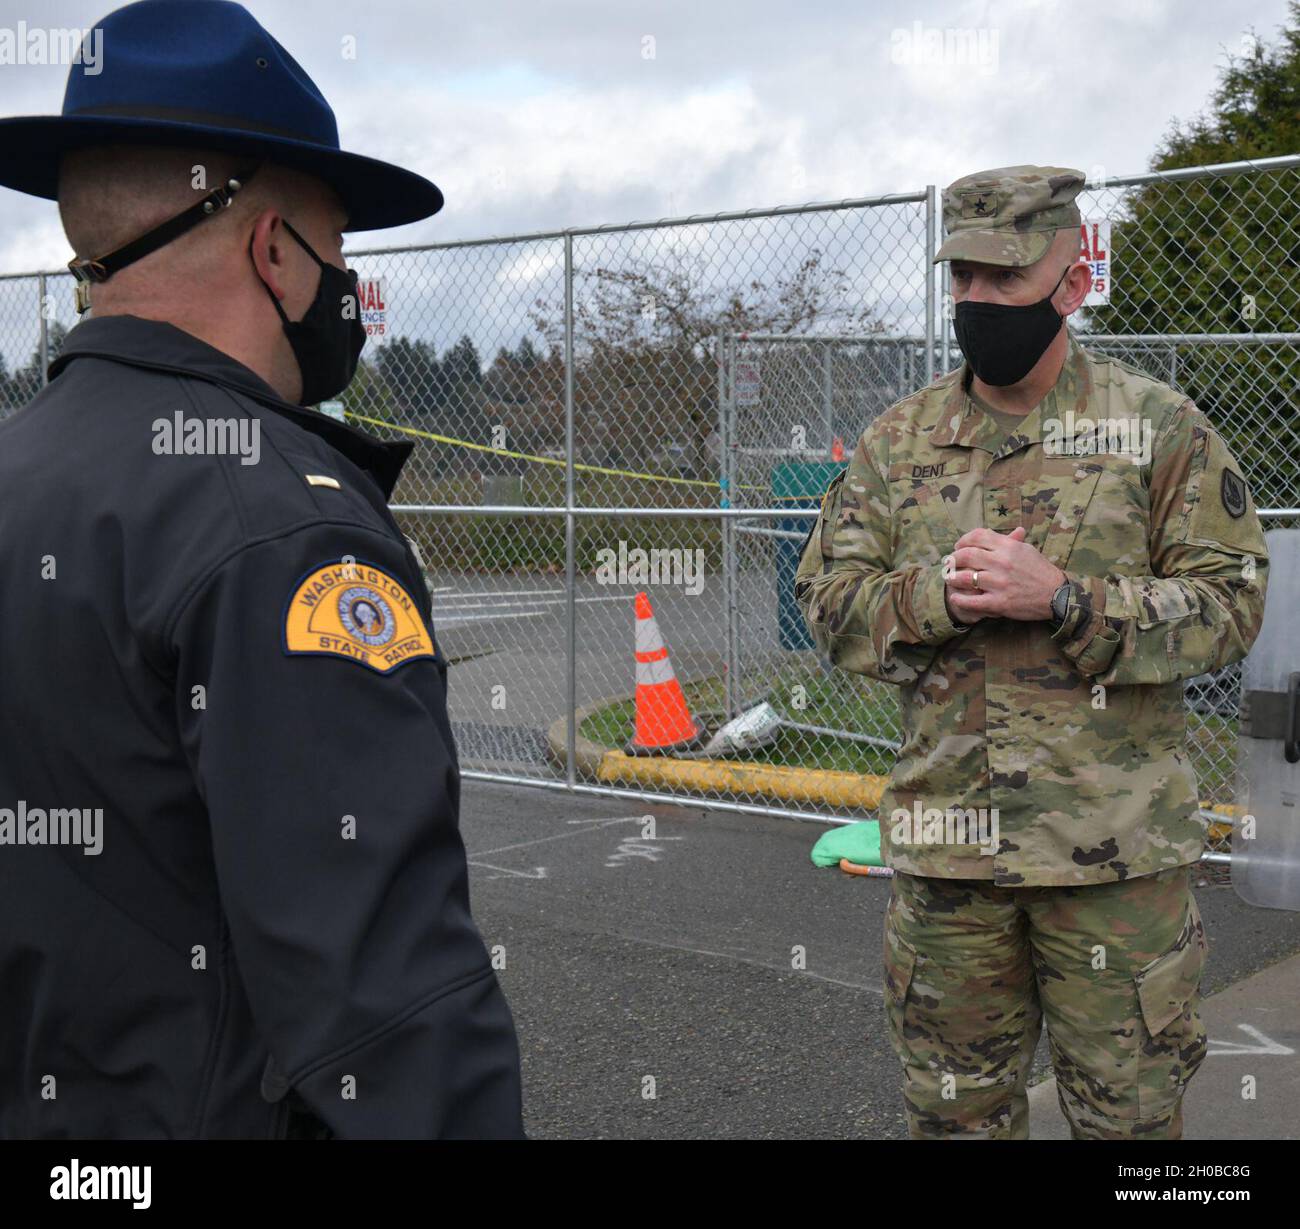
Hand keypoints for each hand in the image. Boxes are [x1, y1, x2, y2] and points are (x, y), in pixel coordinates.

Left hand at [943, 526, 1065, 622]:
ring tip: (949, 578)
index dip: (963, 540)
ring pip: (965, 577)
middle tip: (950, 563)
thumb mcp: (1026, 550)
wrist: (1057, 595)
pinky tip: (955, 598)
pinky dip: (960, 600)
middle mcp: (1002, 563)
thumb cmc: (1041, 571)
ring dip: (952, 577)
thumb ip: (1008, 541)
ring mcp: (1000, 583)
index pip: (977, 536)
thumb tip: (993, 533)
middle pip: (966, 555)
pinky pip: (972, 601)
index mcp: (1009, 547)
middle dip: (953, 558)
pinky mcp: (1000, 602)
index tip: (958, 546)